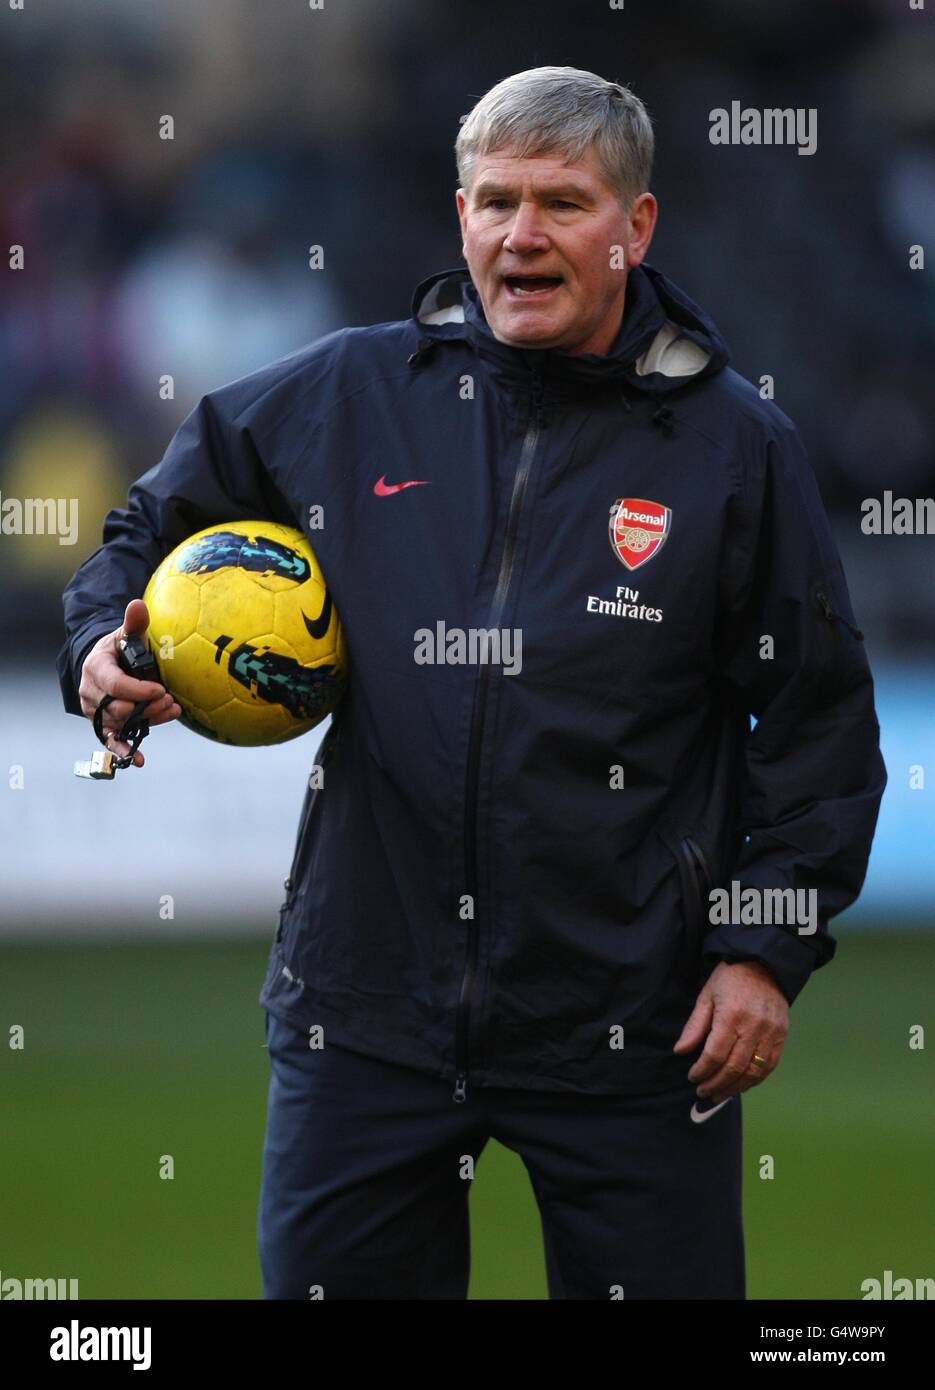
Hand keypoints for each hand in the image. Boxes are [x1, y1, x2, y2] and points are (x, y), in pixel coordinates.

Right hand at [78, 599, 180, 766]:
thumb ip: (134, 623)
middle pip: (118, 708)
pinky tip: (138, 760)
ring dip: (147, 720)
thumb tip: (138, 604)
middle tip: (170, 702)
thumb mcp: (126, 634)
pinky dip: (124, 750)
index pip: (115, 684)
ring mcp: (95, 710)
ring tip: (171, 711)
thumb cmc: (119, 648)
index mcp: (96, 668)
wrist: (103, 664)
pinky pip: (110, 740)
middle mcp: (91, 692)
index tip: (161, 690)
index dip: (138, 690)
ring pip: (120, 723)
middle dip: (146, 707)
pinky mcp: (102, 724)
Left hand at [673, 960, 788, 1102]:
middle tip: (703, 1092)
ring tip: (719, 1094)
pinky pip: (770, 1065)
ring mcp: (771, 1032)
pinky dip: (755, 1080)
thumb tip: (680, 1051)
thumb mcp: (706, 996)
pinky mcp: (782, 1035)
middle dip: (716, 1084)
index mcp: (731, 1015)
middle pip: (734, 1067)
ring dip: (735, 1088)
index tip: (692, 1077)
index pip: (715, 1054)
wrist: (763, 963)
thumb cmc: (729, 979)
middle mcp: (754, 1026)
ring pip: (753, 1071)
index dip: (702, 1070)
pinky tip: (741, 1086)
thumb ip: (695, 1026)